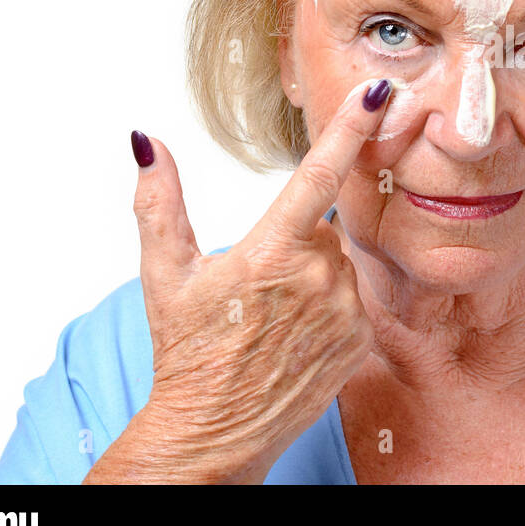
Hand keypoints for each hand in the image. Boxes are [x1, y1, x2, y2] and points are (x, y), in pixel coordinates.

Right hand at [84, 77, 391, 483]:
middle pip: (324, 226)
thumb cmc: (186, 353)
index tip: (378, 94)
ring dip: (315, 273)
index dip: (351, 128)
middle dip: (297, 238)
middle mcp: (318, 278)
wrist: (215, 431)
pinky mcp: (361, 339)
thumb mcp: (164, 274)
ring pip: (339, 262)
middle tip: (260, 282)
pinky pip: (353, 297)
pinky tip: (298, 333)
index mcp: (272, 252)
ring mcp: (345, 311)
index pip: (320, 174)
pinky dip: (330, 304)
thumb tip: (146, 142)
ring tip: (276, 314)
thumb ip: (159, 202)